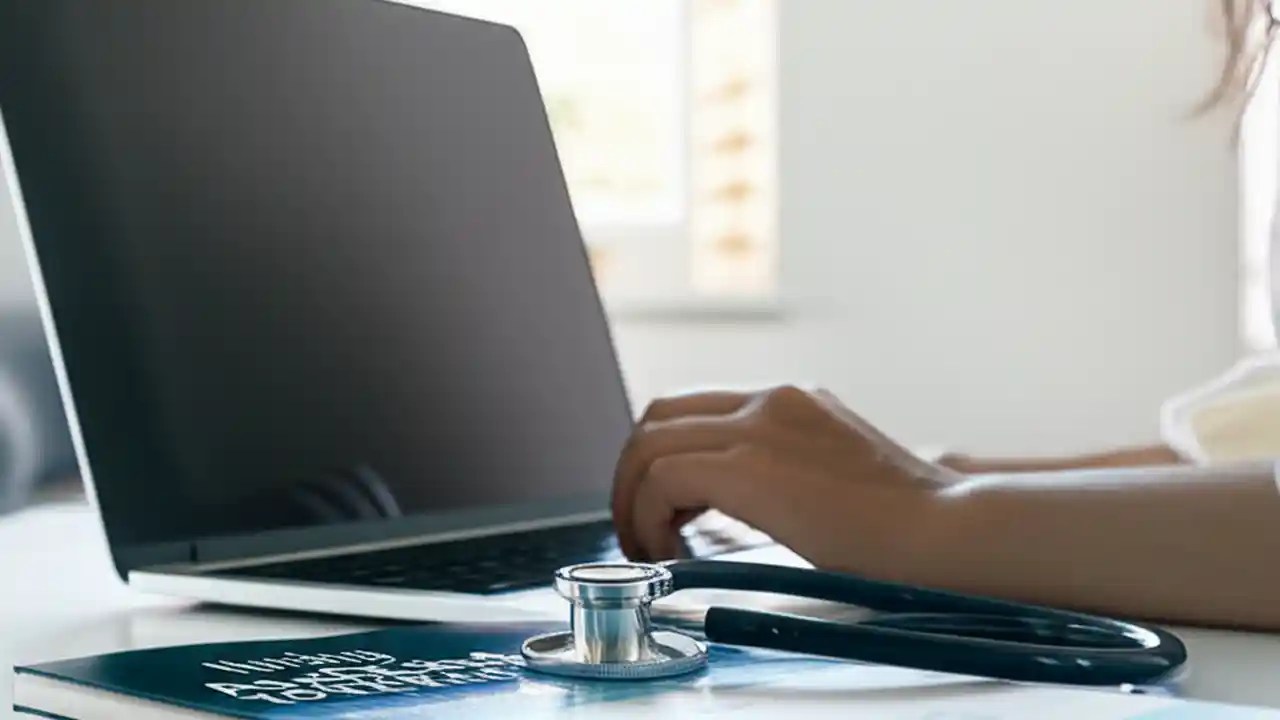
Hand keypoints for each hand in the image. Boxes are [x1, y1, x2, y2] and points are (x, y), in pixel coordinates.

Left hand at [611, 386, 962, 577]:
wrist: (949, 533)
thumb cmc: (910, 528)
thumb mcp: (840, 479)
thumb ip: (789, 476)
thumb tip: (741, 508)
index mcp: (791, 402)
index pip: (695, 409)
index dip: (663, 458)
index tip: (666, 512)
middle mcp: (770, 400)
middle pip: (658, 415)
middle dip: (633, 474)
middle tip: (641, 530)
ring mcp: (760, 425)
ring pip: (649, 441)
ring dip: (632, 499)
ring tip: (648, 548)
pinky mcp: (751, 466)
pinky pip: (662, 478)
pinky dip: (648, 517)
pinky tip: (673, 554)